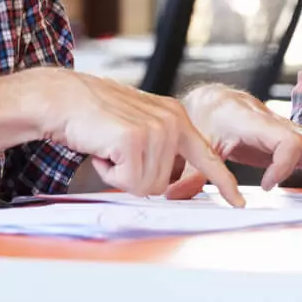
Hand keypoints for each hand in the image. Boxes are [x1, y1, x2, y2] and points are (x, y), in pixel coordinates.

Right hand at [28, 69, 244, 205]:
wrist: (63, 98)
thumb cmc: (94, 117)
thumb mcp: (137, 127)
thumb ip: (158, 149)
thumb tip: (163, 183)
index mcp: (175, 118)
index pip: (207, 156)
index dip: (222, 182)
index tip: (238, 202)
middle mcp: (172, 122)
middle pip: (162, 185)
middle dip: (133, 177)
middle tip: (116, 152)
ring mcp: (156, 130)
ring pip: (144, 186)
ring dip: (119, 174)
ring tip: (108, 146)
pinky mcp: (136, 139)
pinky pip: (126, 181)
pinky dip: (108, 172)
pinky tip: (102, 149)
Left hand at [166, 84, 301, 199]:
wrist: (211, 100)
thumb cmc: (205, 115)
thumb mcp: (195, 142)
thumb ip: (189, 171)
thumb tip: (178, 195)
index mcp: (253, 121)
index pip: (287, 140)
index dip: (284, 166)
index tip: (266, 185)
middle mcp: (275, 123)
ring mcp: (284, 131)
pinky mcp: (287, 139)